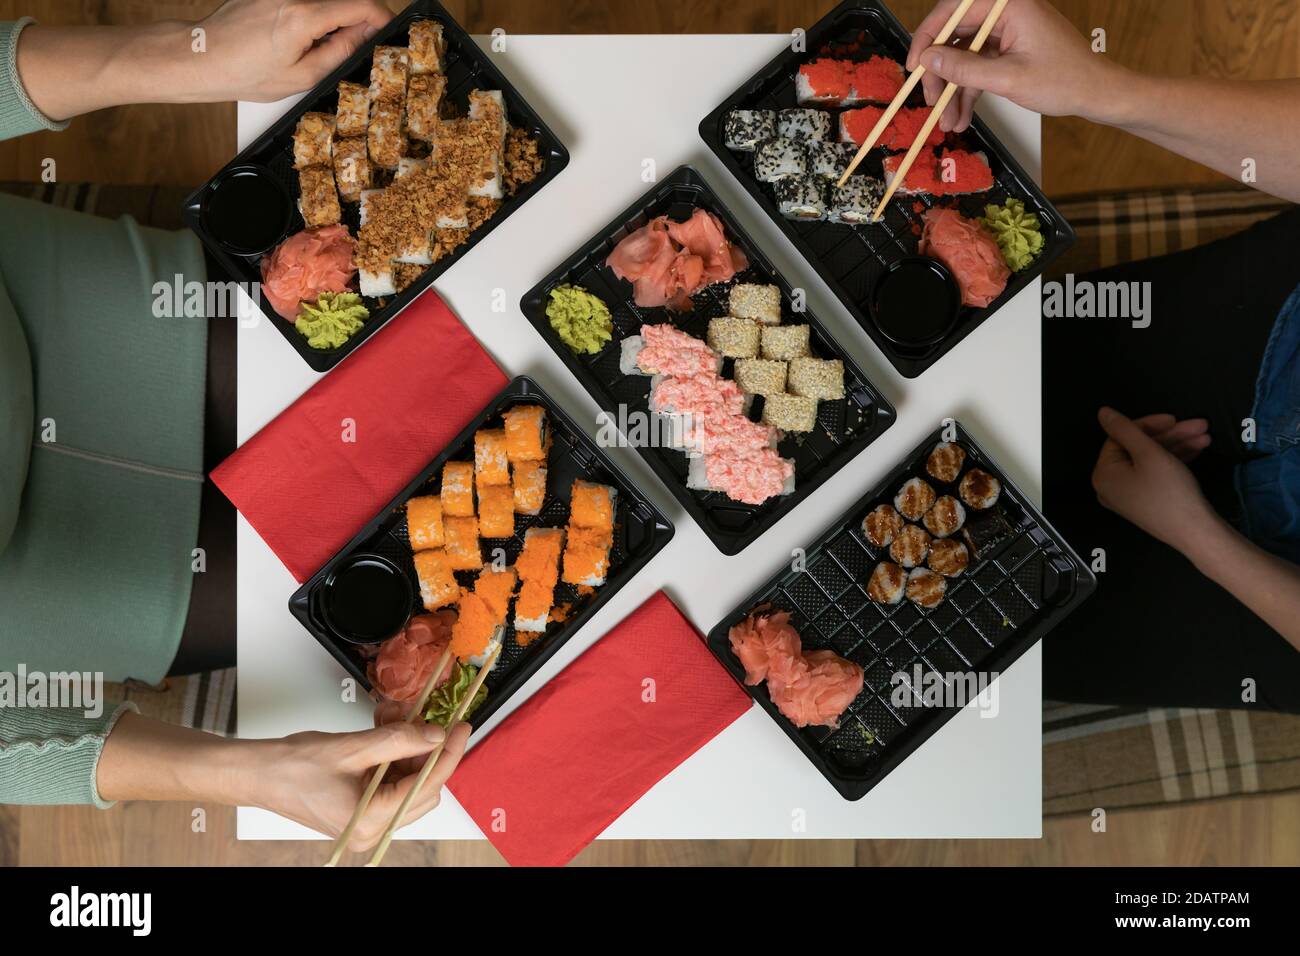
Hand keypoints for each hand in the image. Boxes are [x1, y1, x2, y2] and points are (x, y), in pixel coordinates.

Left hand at [189, 0, 392, 102]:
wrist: (202, 57)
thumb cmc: (244, 72)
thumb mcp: (302, 76)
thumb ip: (339, 52)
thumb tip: (365, 36)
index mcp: (303, 17)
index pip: (360, 5)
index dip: (381, 17)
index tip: (388, 29)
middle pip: (342, 1)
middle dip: (355, 22)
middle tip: (350, 48)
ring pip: (323, 2)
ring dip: (330, 21)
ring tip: (314, 47)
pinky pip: (304, 1)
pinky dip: (311, 16)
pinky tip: (296, 37)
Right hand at [243, 718, 470, 850]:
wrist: (257, 773)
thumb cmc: (292, 766)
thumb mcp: (353, 747)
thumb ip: (399, 741)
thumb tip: (436, 736)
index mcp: (371, 819)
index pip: (427, 785)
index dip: (449, 753)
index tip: (461, 727)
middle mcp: (372, 829)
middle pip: (422, 788)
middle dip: (427, 751)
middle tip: (430, 720)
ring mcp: (366, 821)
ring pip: (407, 783)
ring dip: (408, 750)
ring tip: (398, 719)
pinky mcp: (360, 810)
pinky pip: (389, 782)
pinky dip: (392, 756)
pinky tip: (386, 730)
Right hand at [905, 0, 1129, 131]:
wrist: (1096, 92)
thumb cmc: (1064, 80)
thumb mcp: (1008, 78)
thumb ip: (965, 68)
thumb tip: (928, 60)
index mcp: (1008, 4)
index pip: (953, 12)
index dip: (927, 38)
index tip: (914, 67)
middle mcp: (1005, 11)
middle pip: (955, 36)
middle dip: (941, 74)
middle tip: (932, 101)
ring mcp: (1007, 30)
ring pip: (964, 56)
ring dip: (954, 90)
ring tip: (948, 121)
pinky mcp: (1008, 48)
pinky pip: (978, 66)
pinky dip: (969, 91)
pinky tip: (961, 116)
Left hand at [1089, 407, 1218, 553]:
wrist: (1196, 532)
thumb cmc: (1170, 492)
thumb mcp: (1148, 453)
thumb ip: (1125, 428)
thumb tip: (1103, 412)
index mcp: (1103, 474)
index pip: (1121, 438)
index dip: (1149, 424)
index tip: (1173, 418)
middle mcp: (1111, 485)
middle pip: (1138, 448)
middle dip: (1170, 435)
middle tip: (1198, 425)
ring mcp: (1130, 495)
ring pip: (1152, 460)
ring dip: (1178, 445)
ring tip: (1205, 436)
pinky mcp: (1148, 501)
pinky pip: (1157, 473)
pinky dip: (1176, 460)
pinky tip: (1198, 450)